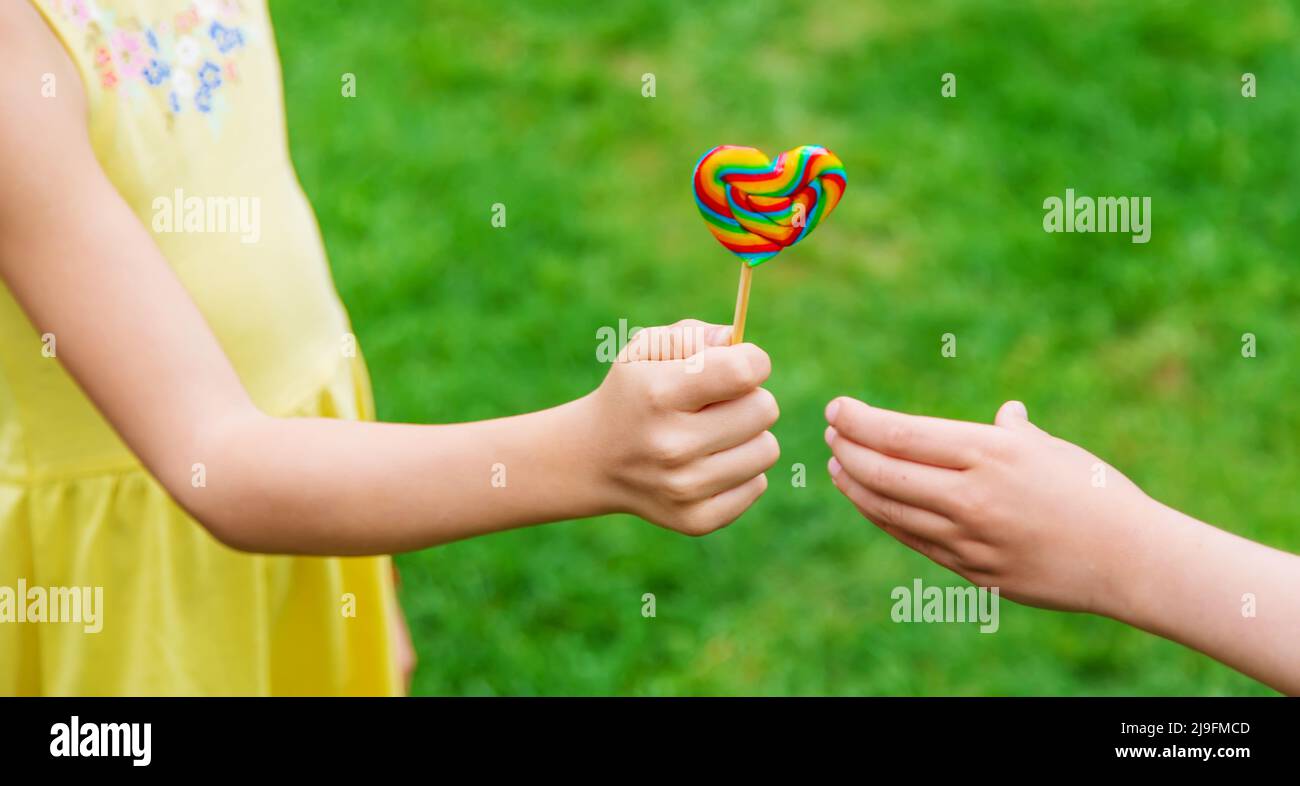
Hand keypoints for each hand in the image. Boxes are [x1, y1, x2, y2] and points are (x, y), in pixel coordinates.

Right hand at [589, 320, 779, 535]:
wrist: (593, 458)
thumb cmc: (633, 392)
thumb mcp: (646, 349)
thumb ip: (694, 334)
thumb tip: (735, 341)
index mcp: (658, 394)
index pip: (743, 372)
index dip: (753, 361)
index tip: (740, 364)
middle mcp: (670, 445)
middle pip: (764, 409)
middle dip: (750, 399)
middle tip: (720, 404)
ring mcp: (683, 488)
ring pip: (767, 450)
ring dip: (748, 436)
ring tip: (715, 434)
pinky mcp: (694, 520)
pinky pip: (757, 485)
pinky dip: (741, 472)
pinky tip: (710, 464)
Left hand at [824, 397, 1158, 614]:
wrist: (1130, 560)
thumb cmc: (1094, 492)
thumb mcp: (1050, 450)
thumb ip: (1012, 434)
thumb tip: (1006, 414)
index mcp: (988, 453)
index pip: (900, 434)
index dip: (858, 421)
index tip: (837, 409)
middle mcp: (970, 495)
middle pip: (882, 471)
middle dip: (846, 450)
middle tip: (830, 435)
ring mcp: (967, 538)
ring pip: (889, 509)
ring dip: (854, 485)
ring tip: (837, 466)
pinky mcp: (971, 570)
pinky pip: (912, 539)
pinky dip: (882, 517)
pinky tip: (869, 502)